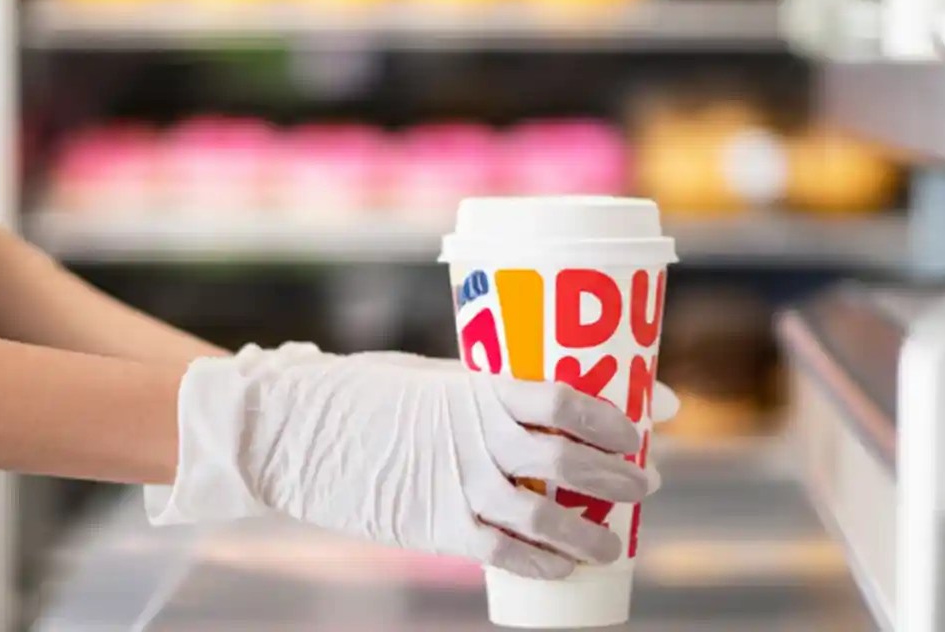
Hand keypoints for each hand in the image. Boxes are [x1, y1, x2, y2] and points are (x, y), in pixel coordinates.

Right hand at [147, 344, 649, 579]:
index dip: (615, 415)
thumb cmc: (370, 393)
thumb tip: (551, 399)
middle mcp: (478, 436)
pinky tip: (565, 568)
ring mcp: (459, 485)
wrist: (297, 430)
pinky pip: (506, 552)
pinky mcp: (437, 526)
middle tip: (648, 481)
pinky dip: (544, 563)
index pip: (566, 397)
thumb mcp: (435, 376)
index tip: (646, 423)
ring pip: (547, 516)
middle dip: (620, 473)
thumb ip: (489, 390)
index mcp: (479, 386)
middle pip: (570, 459)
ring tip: (617, 539)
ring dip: (593, 531)